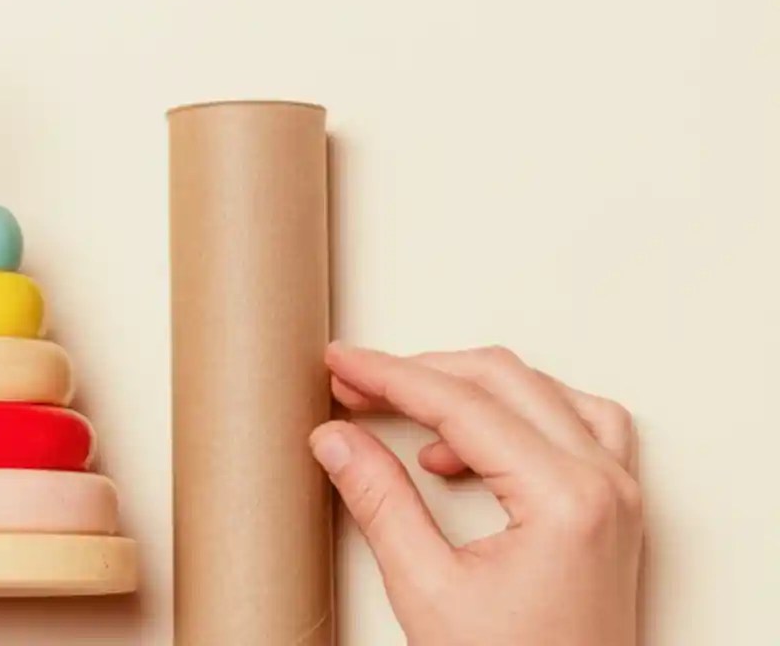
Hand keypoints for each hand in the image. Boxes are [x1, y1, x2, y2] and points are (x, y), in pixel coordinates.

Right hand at [312, 345, 642, 645]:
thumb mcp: (427, 590)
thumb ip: (379, 501)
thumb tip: (336, 439)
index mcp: (566, 499)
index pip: (462, 404)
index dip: (391, 375)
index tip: (342, 364)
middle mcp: (605, 485)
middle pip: (504, 381)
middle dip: (421, 374)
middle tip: (358, 383)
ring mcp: (617, 495)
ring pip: (542, 392)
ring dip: (471, 390)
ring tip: (408, 411)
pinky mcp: (613, 510)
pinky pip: (576, 424)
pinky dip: (516, 416)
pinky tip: (470, 445)